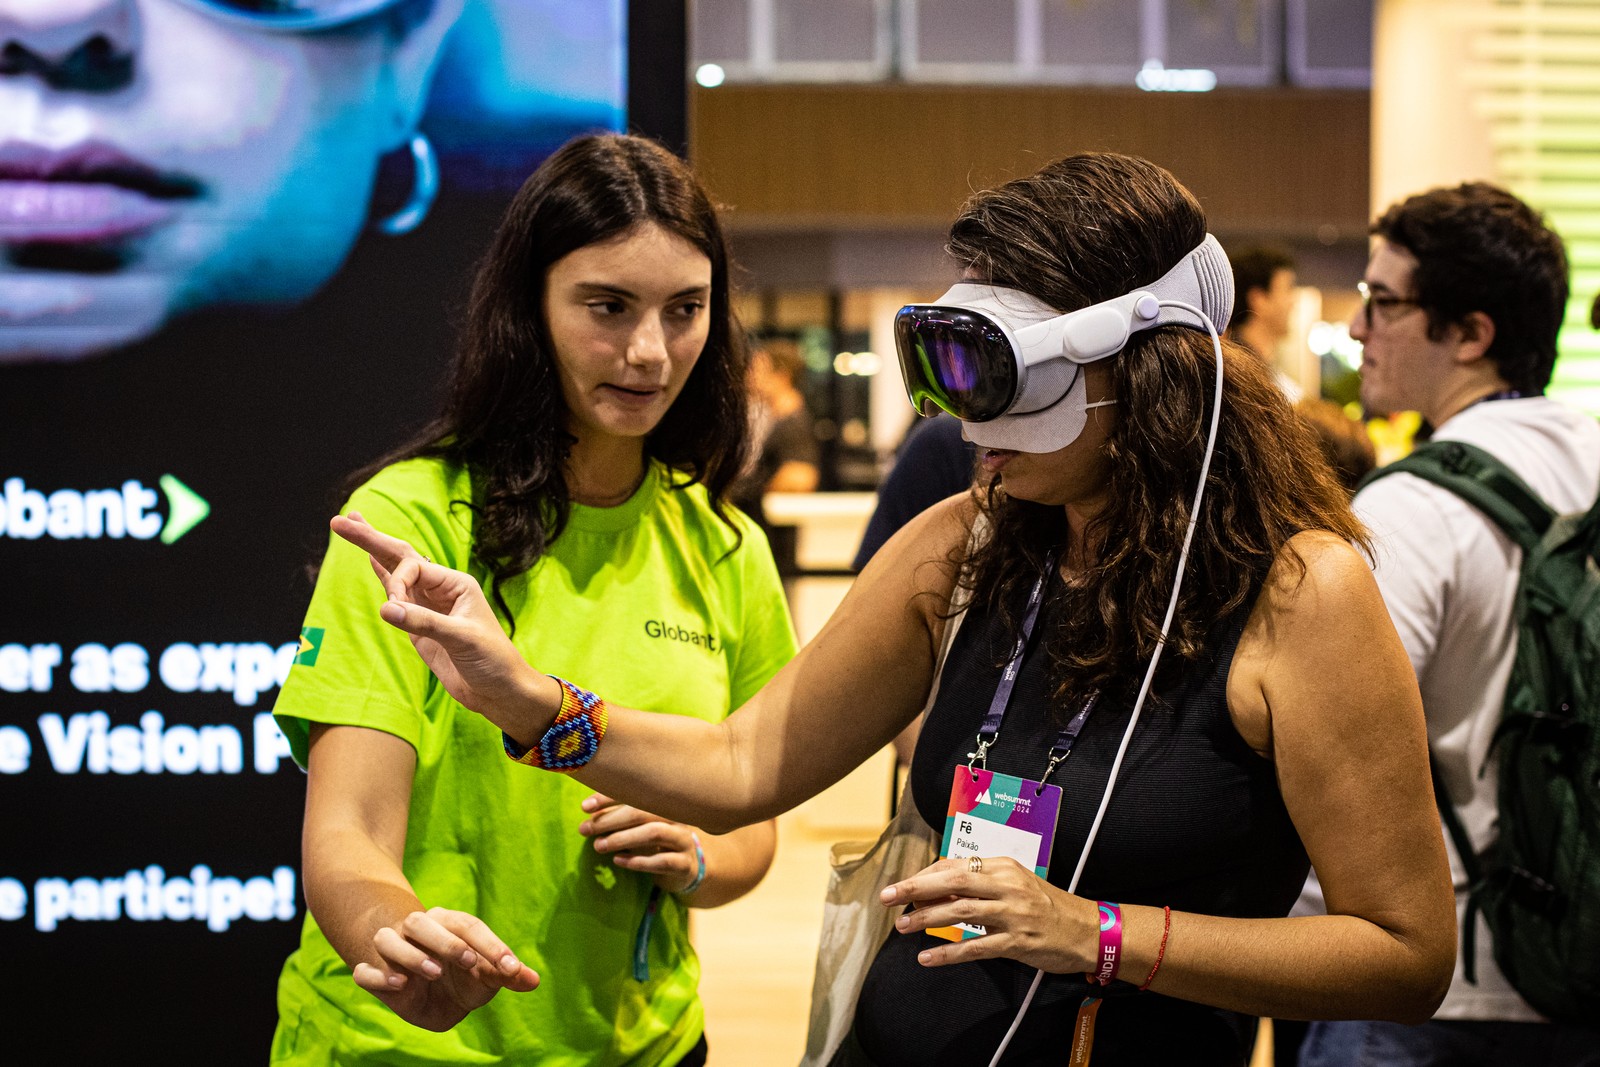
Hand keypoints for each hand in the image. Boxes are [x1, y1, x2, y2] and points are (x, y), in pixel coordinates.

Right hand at [330, 513, 541, 725]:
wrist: (499, 692)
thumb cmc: (493, 661)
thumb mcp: (462, 640)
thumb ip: (423, 623)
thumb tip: (385, 609)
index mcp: (457, 584)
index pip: (415, 567)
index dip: (397, 582)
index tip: (394, 609)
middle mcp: (441, 590)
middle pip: (401, 557)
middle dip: (371, 539)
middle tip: (340, 520)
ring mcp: (428, 607)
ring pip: (396, 573)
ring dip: (373, 551)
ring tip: (350, 526)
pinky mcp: (419, 627)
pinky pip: (396, 597)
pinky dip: (382, 578)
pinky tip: (370, 559)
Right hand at [351, 906, 539, 1031]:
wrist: (427, 995)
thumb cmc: (460, 978)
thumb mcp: (485, 979)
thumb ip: (506, 976)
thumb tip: (534, 981)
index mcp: (449, 924)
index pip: (469, 926)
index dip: (491, 946)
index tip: (510, 968)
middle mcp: (418, 930)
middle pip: (425, 923)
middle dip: (448, 942)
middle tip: (471, 963)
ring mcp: (392, 949)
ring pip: (389, 939)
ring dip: (410, 954)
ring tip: (433, 972)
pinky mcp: (373, 973)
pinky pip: (364, 970)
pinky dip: (377, 974)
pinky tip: (399, 985)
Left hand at [579, 793, 702, 894]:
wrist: (689, 869)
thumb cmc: (658, 843)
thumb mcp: (641, 828)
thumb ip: (621, 818)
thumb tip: (589, 812)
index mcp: (665, 803)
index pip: (636, 794)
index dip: (609, 798)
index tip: (585, 806)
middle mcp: (677, 817)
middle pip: (644, 811)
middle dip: (611, 820)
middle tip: (585, 829)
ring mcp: (684, 840)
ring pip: (655, 832)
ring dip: (623, 839)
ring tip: (599, 846)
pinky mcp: (685, 864)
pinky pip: (662, 861)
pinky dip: (637, 860)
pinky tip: (617, 860)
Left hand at [880, 855, 1096, 972]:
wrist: (1087, 931)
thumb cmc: (1047, 906)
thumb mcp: (1015, 883)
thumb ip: (981, 882)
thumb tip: (938, 884)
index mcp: (1004, 867)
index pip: (955, 865)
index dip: (925, 875)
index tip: (903, 885)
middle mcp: (1007, 885)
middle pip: (953, 881)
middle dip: (915, 887)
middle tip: (887, 896)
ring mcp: (1013, 914)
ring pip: (960, 911)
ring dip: (926, 918)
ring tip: (902, 925)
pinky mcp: (1018, 942)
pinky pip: (976, 948)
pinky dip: (949, 953)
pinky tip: (927, 958)